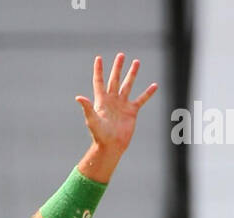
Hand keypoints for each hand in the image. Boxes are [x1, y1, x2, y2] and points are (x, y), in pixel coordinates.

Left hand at [76, 54, 156, 177]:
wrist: (111, 147)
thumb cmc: (100, 135)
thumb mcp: (92, 120)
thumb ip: (87, 107)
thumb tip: (78, 97)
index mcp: (101, 100)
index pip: (99, 82)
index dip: (99, 70)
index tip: (99, 58)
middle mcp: (112, 100)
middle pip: (115, 79)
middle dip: (117, 67)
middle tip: (121, 55)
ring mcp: (122, 105)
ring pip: (128, 85)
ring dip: (132, 74)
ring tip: (136, 62)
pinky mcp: (132, 112)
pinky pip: (141, 99)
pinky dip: (148, 93)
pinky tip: (154, 85)